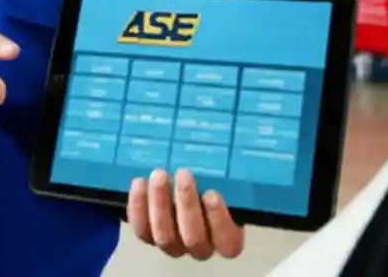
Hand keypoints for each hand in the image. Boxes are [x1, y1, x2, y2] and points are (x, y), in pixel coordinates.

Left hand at [127, 168, 244, 259]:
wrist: (178, 180)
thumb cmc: (209, 177)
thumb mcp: (226, 175)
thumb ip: (233, 172)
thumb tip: (249, 140)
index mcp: (227, 237)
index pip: (229, 243)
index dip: (219, 221)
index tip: (212, 193)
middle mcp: (200, 246)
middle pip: (193, 239)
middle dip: (187, 205)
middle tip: (184, 174)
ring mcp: (173, 244)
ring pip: (164, 237)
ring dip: (160, 204)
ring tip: (159, 174)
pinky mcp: (149, 235)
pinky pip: (141, 230)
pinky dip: (139, 207)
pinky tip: (140, 182)